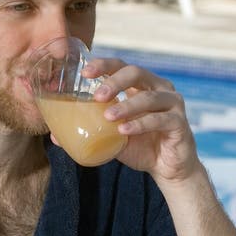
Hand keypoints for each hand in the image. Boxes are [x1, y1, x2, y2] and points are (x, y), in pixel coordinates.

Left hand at [86, 58, 199, 184]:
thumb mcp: (112, 137)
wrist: (167, 169)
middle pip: (136, 73)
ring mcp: (172, 104)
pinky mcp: (180, 123)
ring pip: (148, 97)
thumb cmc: (140, 147)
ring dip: (126, 106)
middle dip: (114, 82)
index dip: (104, 65)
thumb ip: (91, 131)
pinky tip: (124, 131)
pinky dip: (140, 124)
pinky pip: (159, 120)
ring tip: (108, 117)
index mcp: (142, 86)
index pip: (122, 67)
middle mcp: (159, 88)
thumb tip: (56, 136)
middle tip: (97, 96)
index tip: (85, 73)